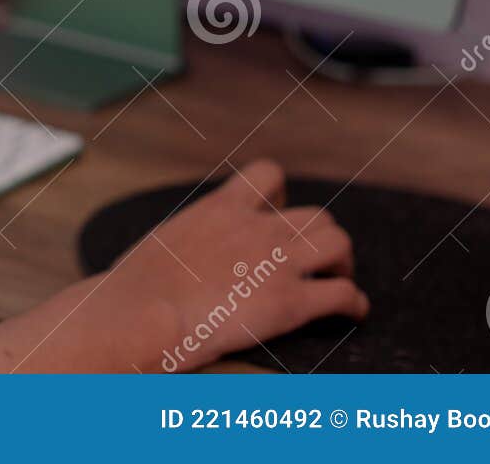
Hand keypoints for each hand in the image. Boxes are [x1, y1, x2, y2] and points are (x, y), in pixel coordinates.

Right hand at [77, 160, 369, 371]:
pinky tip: (351, 314)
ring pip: (339, 243)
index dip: (282, 196)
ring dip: (341, 263)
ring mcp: (278, 263)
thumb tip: (179, 258)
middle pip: (316, 214)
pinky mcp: (291, 302)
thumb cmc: (136, 287)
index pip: (268, 175)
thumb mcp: (162, 244)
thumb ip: (188, 240)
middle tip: (312, 262)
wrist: (143, 313)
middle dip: (318, 237)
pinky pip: (344, 294)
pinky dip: (353, 303)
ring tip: (335, 281)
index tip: (277, 216)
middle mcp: (256, 228)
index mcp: (221, 209)